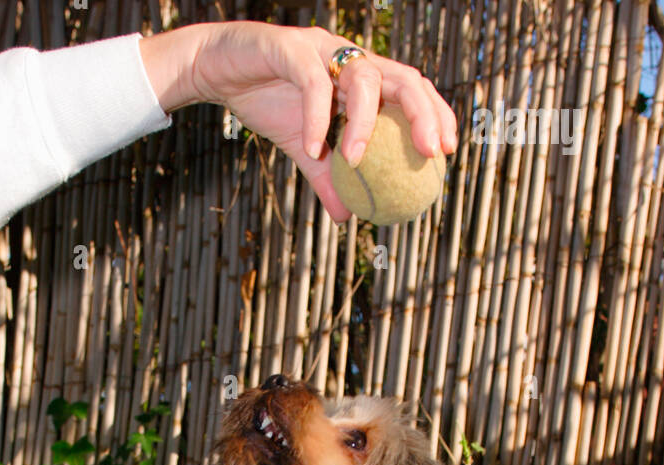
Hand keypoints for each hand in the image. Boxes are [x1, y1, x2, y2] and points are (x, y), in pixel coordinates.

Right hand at [139, 21, 456, 221]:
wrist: (217, 70)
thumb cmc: (266, 99)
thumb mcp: (301, 148)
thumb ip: (328, 177)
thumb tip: (348, 216)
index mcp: (359, 76)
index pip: (410, 89)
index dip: (435, 115)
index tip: (445, 152)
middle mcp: (348, 57)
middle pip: (401, 76)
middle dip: (423, 112)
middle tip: (430, 151)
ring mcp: (322, 49)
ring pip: (362, 76)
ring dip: (365, 122)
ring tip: (356, 161)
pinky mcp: (289, 48)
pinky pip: (312, 83)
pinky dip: (316, 117)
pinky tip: (313, 148)